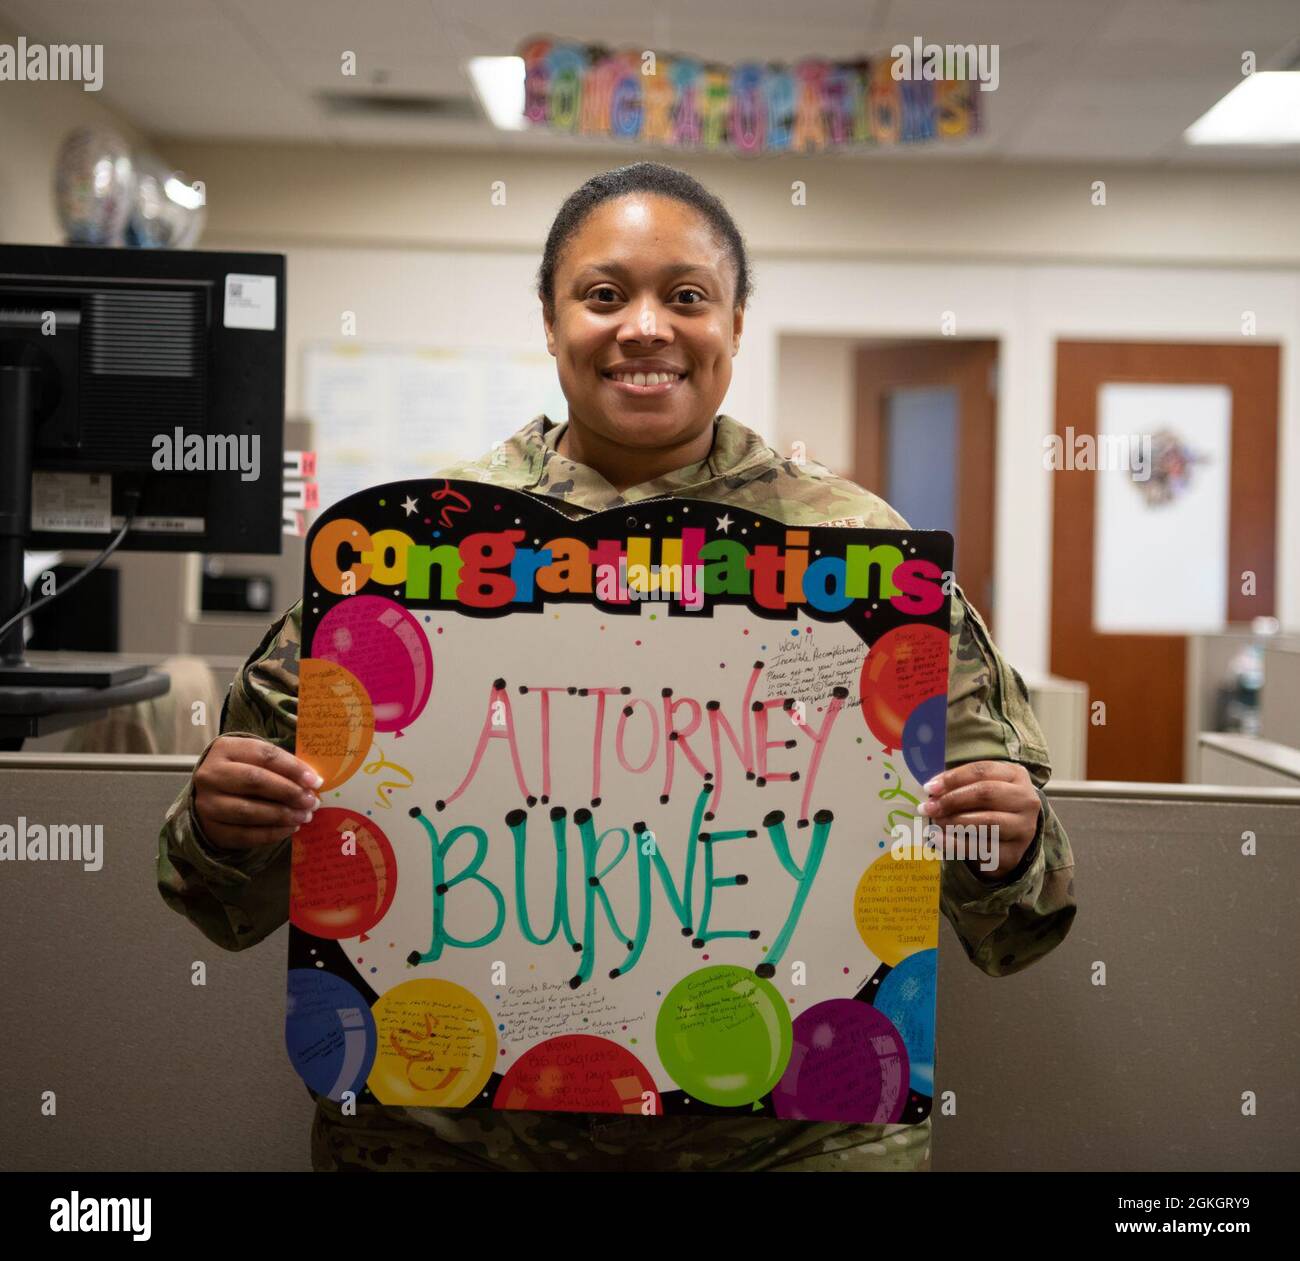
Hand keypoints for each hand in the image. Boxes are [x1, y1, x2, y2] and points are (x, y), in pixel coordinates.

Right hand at [192, 735, 321, 850]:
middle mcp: (211, 774)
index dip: (292, 768)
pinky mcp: (211, 829)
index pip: (264, 754)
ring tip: (304, 816)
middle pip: (254, 780)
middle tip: (311, 801)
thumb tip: (312, 782)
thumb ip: (281, 766)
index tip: (315, 781)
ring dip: (282, 815)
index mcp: (225, 749)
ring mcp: (207, 803)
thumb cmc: (243, 772)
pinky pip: (244, 834)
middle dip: (289, 792)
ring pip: (248, 811)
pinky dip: (272, 833)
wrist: (211, 795)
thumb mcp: (256, 760)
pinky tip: (290, 828)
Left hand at [917, 760, 1040, 880]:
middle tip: (929, 807)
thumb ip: (960, 785)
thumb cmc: (991, 806)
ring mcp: (1023, 828)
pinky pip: (982, 847)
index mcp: (1016, 775)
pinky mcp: (1015, 853)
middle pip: (986, 793)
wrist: (1011, 838)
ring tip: (934, 822)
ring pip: (987, 821)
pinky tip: (938, 840)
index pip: (982, 770)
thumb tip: (931, 791)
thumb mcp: (981, 787)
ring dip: (954, 821)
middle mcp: (1026, 800)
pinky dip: (956, 844)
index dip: (954, 778)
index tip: (930, 787)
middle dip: (952, 800)